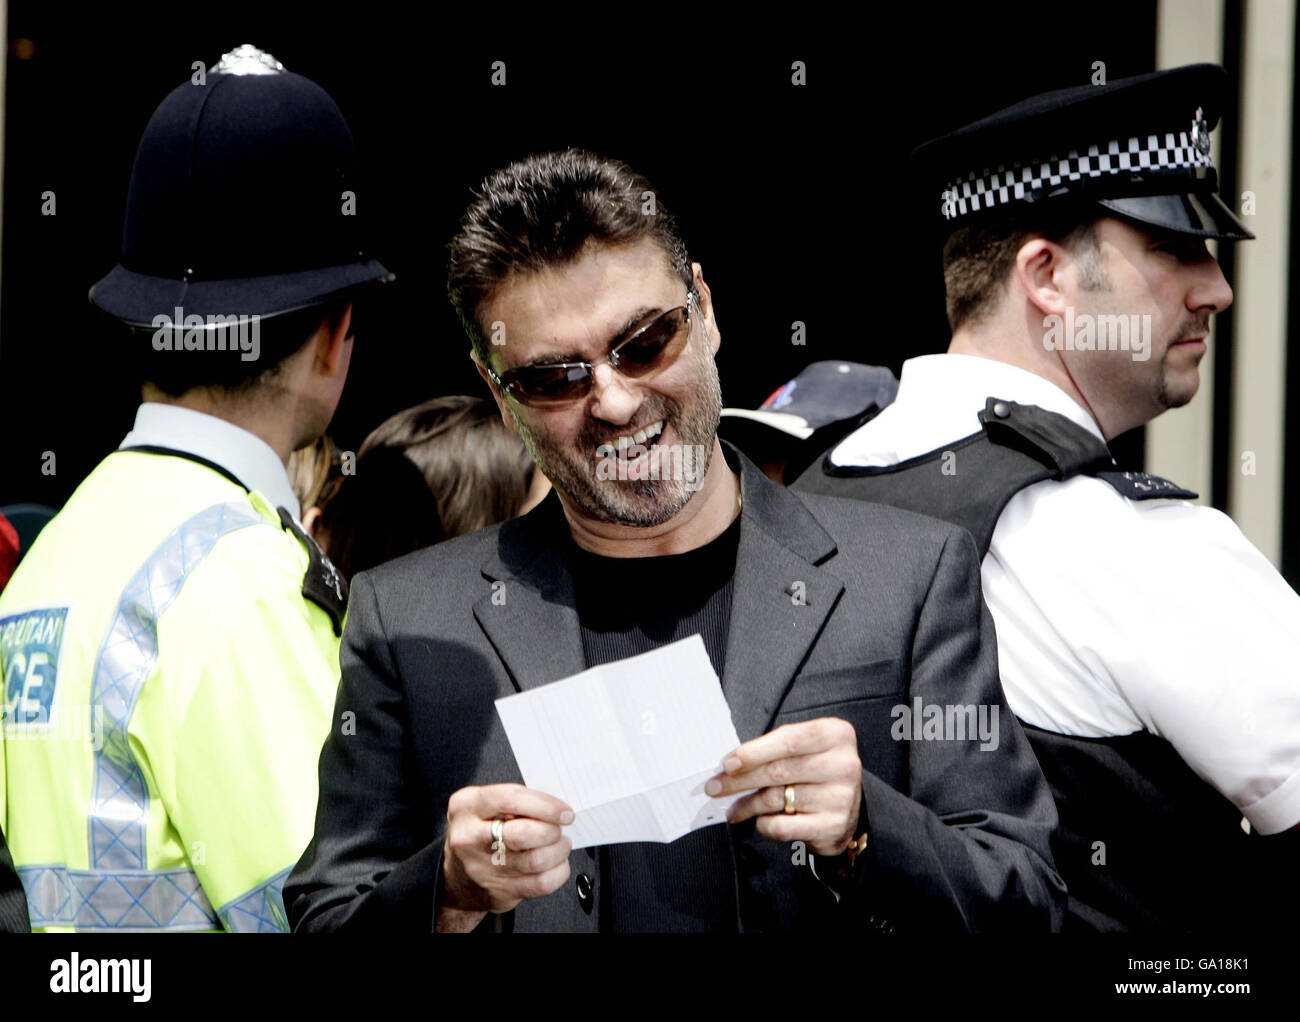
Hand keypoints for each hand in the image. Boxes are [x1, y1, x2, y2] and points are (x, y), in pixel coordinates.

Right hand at [441, 783, 574, 915]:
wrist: (457, 877)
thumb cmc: (478, 832)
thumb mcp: (482, 805)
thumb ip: (513, 800)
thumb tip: (555, 807)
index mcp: (467, 807)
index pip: (510, 799)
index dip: (545, 805)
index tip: (564, 811)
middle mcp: (470, 838)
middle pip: (523, 833)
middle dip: (551, 829)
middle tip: (559, 827)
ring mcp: (483, 868)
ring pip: (535, 860)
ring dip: (558, 850)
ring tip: (560, 843)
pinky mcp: (498, 891)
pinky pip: (540, 883)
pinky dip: (558, 871)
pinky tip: (556, 863)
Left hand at [706, 718, 861, 856]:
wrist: (849, 808)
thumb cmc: (815, 770)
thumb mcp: (804, 748)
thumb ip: (773, 748)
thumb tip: (730, 765)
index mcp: (836, 734)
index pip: (788, 740)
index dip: (754, 752)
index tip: (727, 763)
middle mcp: (843, 764)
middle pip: (778, 770)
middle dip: (740, 780)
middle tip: (714, 787)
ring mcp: (840, 796)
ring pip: (777, 799)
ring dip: (747, 805)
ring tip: (733, 809)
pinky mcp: (833, 825)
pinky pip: (784, 826)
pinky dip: (765, 825)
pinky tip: (760, 821)